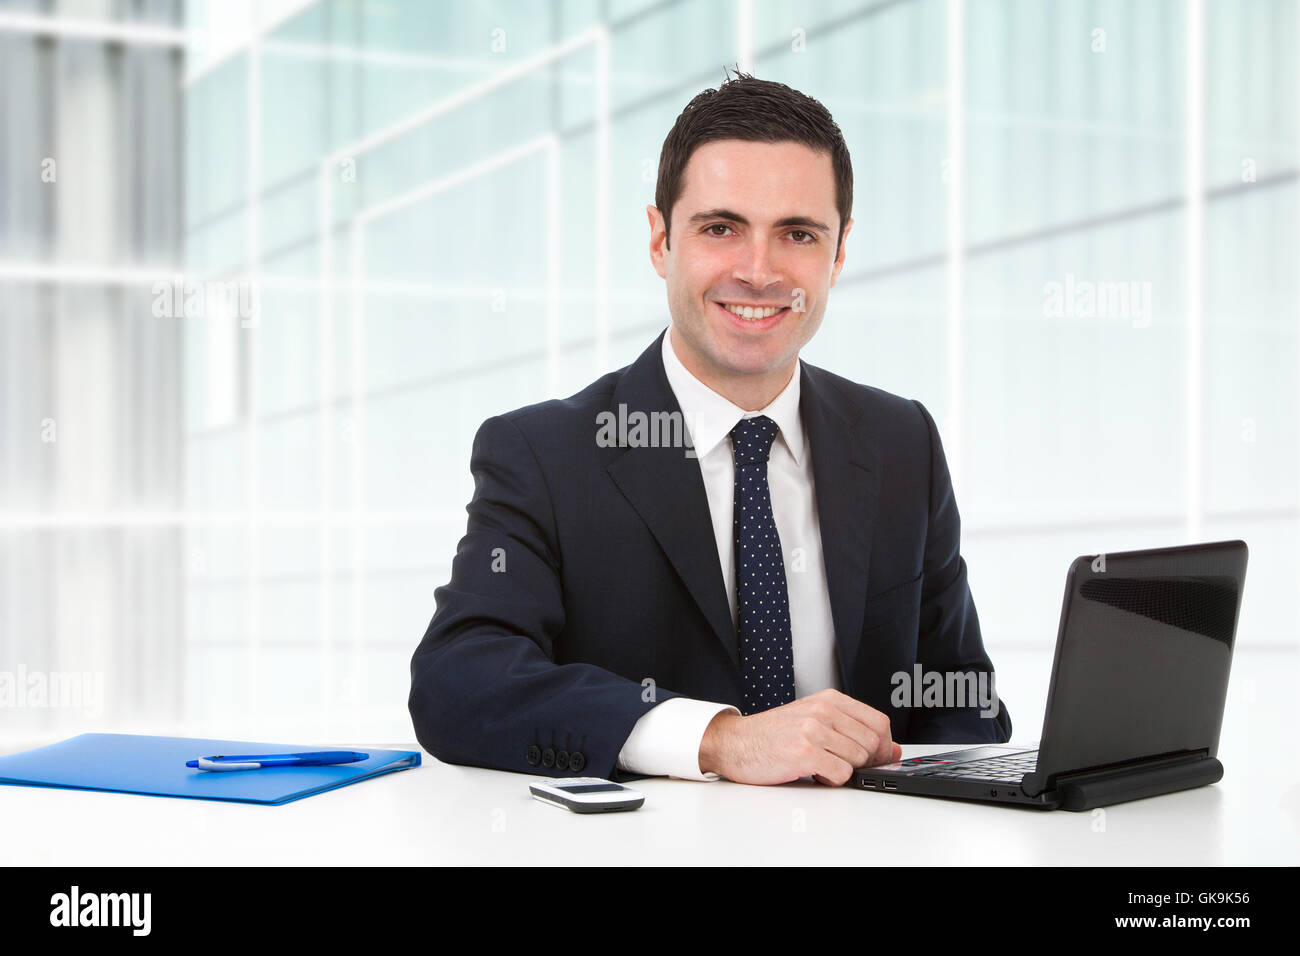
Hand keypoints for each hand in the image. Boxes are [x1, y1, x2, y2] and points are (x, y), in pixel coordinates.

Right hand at [698, 688, 901, 785]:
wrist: (735, 742)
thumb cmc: (774, 734)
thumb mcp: (814, 720)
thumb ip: (852, 730)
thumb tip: (893, 749)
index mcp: (829, 699)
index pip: (879, 722)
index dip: (884, 746)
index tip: (878, 758)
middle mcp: (823, 710)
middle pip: (872, 744)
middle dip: (863, 763)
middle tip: (841, 764)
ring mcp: (813, 730)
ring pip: (858, 760)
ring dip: (843, 770)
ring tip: (820, 764)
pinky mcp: (804, 752)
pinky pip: (840, 773)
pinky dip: (831, 779)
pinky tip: (812, 772)